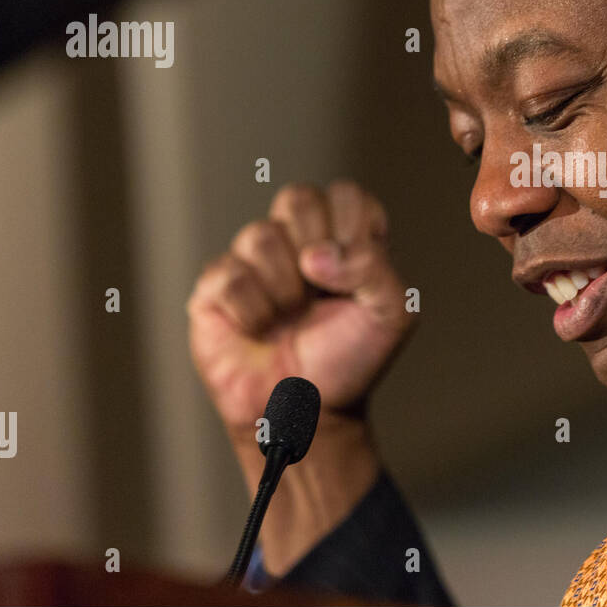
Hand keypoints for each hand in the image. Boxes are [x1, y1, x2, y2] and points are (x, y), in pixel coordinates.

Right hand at [188, 180, 410, 438]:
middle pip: (298, 198)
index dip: (352, 231)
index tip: (358, 275)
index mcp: (343, 237)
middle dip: (315, 250)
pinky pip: (229, 276)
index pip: (346, 195)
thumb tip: (315, 254)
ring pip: (262, 236)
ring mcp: (253, 260)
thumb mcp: (391, 315)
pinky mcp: (215, 287)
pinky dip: (252, 312)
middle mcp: (297, 240)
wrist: (306, 411)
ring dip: (286, 290)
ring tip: (290, 319)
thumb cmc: (350, 359)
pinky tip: (259, 330)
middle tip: (320, 292)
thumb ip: (374, 268)